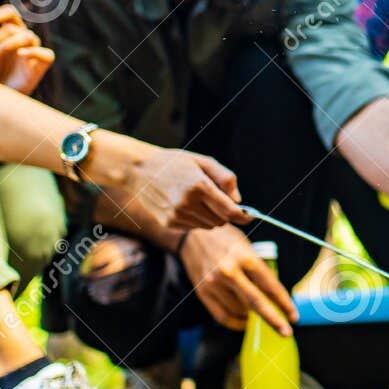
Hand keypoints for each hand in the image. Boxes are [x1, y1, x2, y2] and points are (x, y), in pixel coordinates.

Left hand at [0, 4, 54, 94]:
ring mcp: (34, 50)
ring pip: (27, 37)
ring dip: (6, 44)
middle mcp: (23, 37)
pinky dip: (34, 52)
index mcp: (10, 29)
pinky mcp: (41, 65)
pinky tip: (20, 54)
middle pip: (12, 27)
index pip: (9, 12)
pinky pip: (46, 54)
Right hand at [121, 144, 248, 233]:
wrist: (139, 171)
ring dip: (210, 217)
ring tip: (198, 199)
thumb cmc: (174, 163)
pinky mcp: (169, 223)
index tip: (249, 217)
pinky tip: (185, 204)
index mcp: (199, 186)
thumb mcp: (203, 161)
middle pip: (221, 221)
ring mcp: (177, 216)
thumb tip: (238, 200)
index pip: (229, 211)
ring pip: (208, 226)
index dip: (243, 216)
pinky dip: (196, 219)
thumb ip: (225, 178)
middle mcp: (188, 203)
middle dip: (225, 214)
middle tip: (220, 201)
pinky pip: (193, 227)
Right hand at [180, 224, 297, 335]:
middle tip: (286, 332)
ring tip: (259, 316)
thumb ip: (259, 270)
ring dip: (252, 318)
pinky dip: (236, 323)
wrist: (192, 235)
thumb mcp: (247, 247)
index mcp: (244, 257)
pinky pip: (222, 316)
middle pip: (255, 302)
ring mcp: (213, 283)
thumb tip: (274, 297)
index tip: (294, 316)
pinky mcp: (202, 292)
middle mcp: (228, 271)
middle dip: (273, 319)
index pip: (269, 285)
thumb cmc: (225, 239)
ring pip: (239, 311)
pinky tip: (245, 322)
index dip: (284, 303)